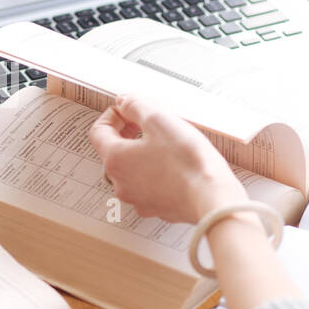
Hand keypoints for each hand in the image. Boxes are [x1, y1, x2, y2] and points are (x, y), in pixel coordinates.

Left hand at [88, 94, 247, 224]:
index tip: (127, 109)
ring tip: (163, 143)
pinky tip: (173, 164)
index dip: (112, 115)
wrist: (211, 197)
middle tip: (145, 123)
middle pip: (112, 151)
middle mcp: (120, 183)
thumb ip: (135, 106)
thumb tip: (123, 101)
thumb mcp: (158, 119)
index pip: (98, 131)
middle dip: (126, 133)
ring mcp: (137, 198)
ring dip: (140, 153)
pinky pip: (147, 186)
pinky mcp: (156, 208)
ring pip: (130, 170)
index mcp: (115, 159)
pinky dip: (154, 172)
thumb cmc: (186, 160)